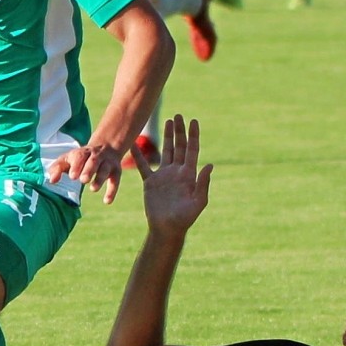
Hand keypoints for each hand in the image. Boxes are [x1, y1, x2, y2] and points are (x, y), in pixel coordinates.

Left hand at [45, 144, 124, 204]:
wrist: (106, 147)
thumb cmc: (80, 158)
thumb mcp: (68, 159)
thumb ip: (57, 168)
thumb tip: (52, 181)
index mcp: (82, 153)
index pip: (80, 156)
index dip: (76, 165)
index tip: (72, 176)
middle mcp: (96, 156)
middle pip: (94, 161)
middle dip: (89, 170)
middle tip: (83, 180)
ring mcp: (107, 163)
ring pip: (105, 169)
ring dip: (100, 178)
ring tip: (93, 189)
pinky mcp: (116, 171)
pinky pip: (115, 181)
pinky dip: (112, 191)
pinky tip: (107, 202)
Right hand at [132, 115, 212, 235]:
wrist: (167, 229)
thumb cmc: (184, 218)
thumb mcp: (198, 202)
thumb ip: (203, 183)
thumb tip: (210, 165)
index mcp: (188, 174)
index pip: (192, 150)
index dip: (193, 135)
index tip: (194, 121)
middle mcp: (176, 172)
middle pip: (178, 147)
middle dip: (179, 131)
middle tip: (178, 116)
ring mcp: (163, 176)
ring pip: (165, 151)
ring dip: (166, 137)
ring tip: (167, 121)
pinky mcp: (151, 182)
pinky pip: (143, 166)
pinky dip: (138, 155)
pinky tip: (134, 144)